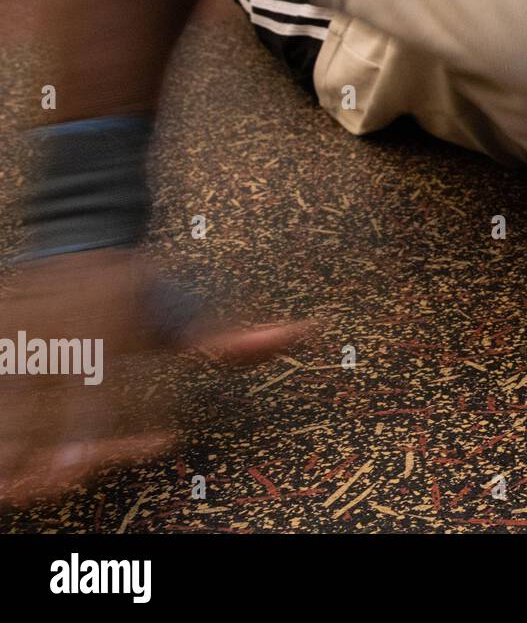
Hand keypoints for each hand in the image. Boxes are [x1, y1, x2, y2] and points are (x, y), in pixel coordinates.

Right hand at [0, 248, 306, 507]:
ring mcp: (19, 329)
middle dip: (33, 444)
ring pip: (4, 392)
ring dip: (7, 437)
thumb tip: (303, 336)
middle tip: (37, 485)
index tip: (74, 469)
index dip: (84, 431)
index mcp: (106, 328)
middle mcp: (59, 330)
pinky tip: (4, 455)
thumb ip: (235, 340)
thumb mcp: (185, 313)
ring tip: (14, 482)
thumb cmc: (140, 287)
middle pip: (37, 398)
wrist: (84, 233)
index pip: (94, 389)